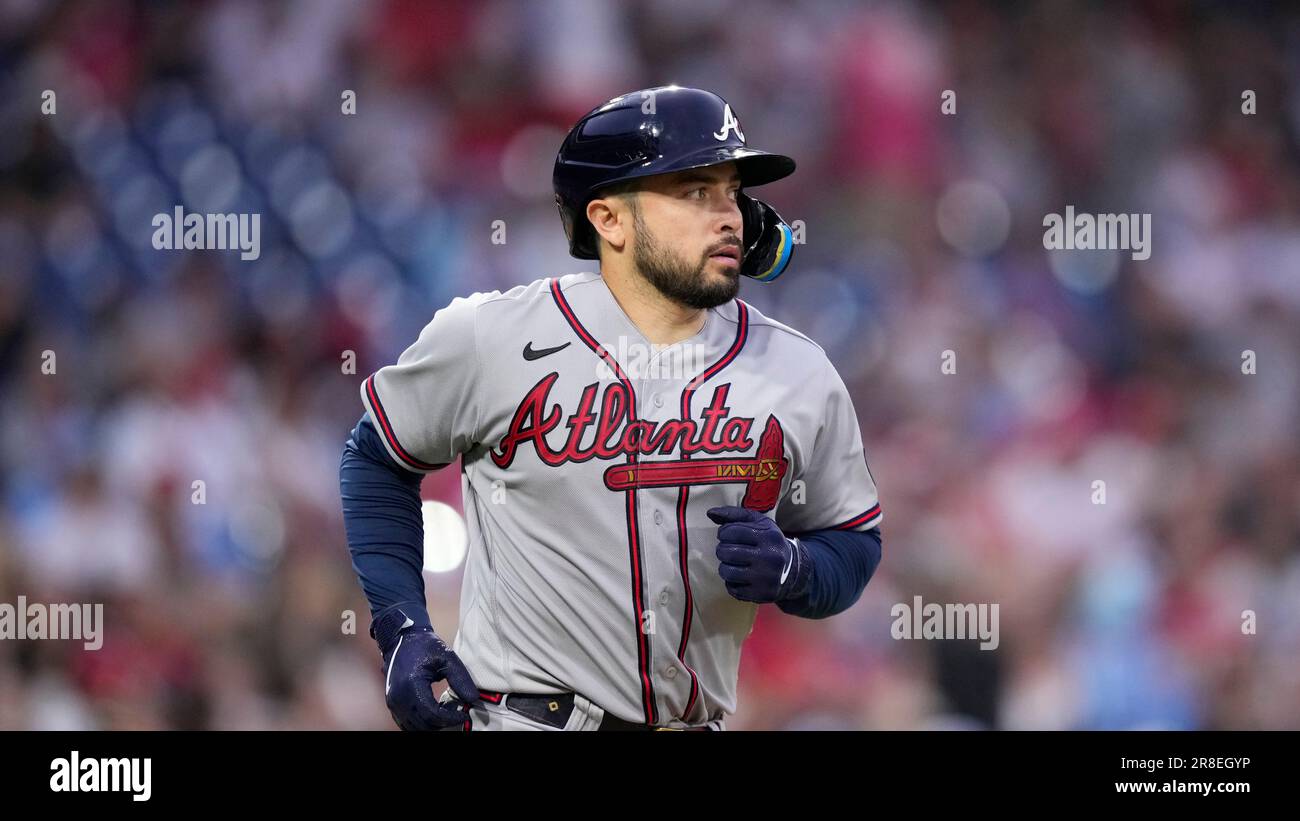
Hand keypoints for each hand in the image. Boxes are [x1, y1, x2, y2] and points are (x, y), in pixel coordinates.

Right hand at [372, 609, 481, 730]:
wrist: (401, 639)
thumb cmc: (424, 646)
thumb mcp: (447, 657)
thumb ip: (461, 679)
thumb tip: (473, 699)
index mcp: (411, 685)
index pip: (432, 714)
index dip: (451, 718)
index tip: (464, 714)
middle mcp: (398, 697)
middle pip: (424, 724)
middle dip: (443, 723)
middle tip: (457, 714)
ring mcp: (392, 702)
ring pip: (414, 727)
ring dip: (433, 724)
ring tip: (447, 712)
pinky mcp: (392, 703)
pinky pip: (406, 723)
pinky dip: (422, 723)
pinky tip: (435, 713)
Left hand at [706, 506, 810, 603]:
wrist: (793, 571)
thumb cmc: (769, 542)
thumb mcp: (758, 523)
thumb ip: (734, 514)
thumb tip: (710, 512)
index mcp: (768, 536)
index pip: (731, 531)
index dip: (723, 532)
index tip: (727, 535)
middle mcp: (769, 557)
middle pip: (726, 552)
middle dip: (722, 550)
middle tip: (728, 550)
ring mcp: (765, 578)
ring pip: (726, 571)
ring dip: (724, 567)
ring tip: (732, 563)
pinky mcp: (761, 594)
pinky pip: (732, 589)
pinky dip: (731, 582)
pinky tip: (740, 576)